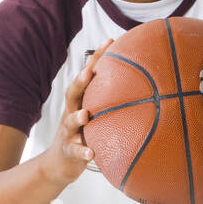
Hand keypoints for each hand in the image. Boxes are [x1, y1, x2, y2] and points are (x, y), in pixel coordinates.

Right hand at [40, 37, 115, 187]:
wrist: (59, 162)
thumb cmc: (82, 134)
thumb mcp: (95, 117)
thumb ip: (111, 103)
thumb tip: (143, 87)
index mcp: (80, 102)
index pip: (87, 76)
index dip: (96, 58)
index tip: (109, 41)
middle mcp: (71, 113)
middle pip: (72, 93)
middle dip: (79, 81)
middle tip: (88, 71)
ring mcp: (68, 132)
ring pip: (70, 122)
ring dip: (77, 117)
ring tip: (85, 115)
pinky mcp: (68, 151)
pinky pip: (75, 150)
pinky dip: (82, 151)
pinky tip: (91, 153)